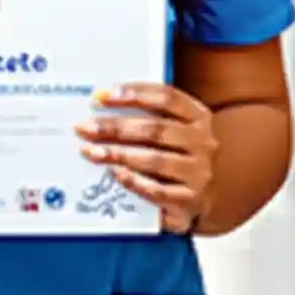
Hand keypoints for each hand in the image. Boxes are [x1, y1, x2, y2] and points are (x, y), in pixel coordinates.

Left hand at [76, 83, 218, 233]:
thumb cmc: (181, 155)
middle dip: (116, 127)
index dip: (135, 93)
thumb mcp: (175, 129)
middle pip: (155, 129)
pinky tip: (115, 174)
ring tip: (91, 151)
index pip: (167, 98)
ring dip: (118, 154)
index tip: (104, 95)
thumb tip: (103, 102)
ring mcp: (199, 173)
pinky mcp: (191, 201)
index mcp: (199, 117)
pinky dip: (134, 182)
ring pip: (154, 160)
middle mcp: (203, 143)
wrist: (209, 195)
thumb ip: (148, 115)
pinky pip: (158, 191)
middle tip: (85, 128)